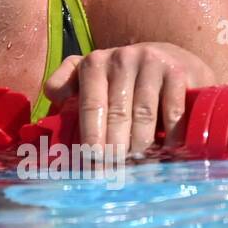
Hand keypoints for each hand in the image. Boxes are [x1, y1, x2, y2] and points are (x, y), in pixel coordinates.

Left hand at [43, 43, 214, 157]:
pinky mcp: (178, 71)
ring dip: (140, 143)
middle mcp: (121, 58)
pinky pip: (172, 111)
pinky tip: (167, 149)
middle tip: (113, 169)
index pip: (90, 104)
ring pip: (143, 114)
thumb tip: (49, 111)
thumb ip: (67, 87)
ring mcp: (151, 62)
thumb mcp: (93, 75)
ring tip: (137, 161)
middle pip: (116, 112)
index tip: (91, 159)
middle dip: (114, 146)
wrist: (173, 58)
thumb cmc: (125, 78)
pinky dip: (169, 135)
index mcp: (94, 63)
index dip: (90, 134)